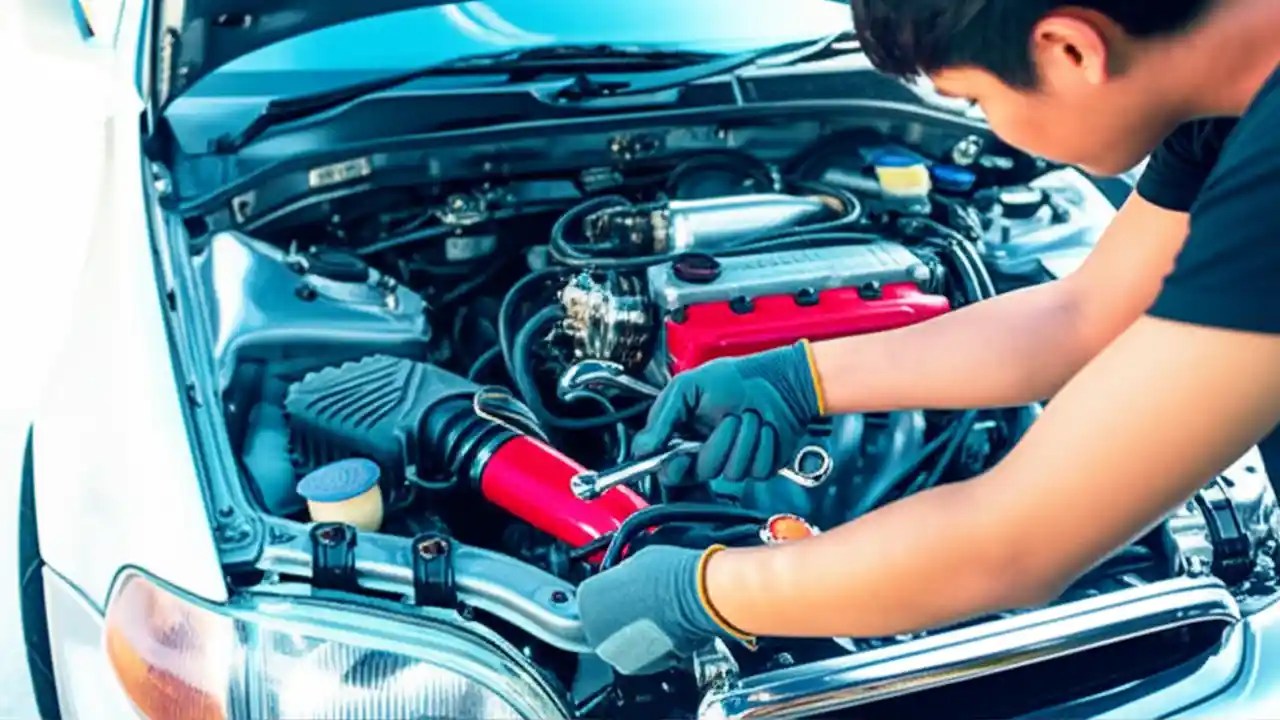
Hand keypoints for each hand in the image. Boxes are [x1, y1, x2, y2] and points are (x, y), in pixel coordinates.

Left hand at [576, 546, 750, 675]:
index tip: (619, 592)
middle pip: (600, 624)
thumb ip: (620, 577)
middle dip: (616, 617)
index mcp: (587, 600)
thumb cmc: (669, 574)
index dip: (607, 595)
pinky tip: (662, 631)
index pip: (588, 599)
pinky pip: (638, 655)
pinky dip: (647, 647)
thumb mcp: (635, 562)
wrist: (698, 597)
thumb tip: (624, 580)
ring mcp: (614, 652)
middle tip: (639, 605)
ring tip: (653, 618)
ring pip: (618, 643)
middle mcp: (593, 631)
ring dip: (631, 634)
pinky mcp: (638, 668)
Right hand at [634, 341, 825, 484]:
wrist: (781, 380)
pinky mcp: (758, 467)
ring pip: (731, 472)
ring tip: (749, 416)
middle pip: (701, 472)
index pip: (667, 469)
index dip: (672, 468)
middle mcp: (705, 452)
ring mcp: (732, 461)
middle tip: (729, 417)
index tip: (679, 457)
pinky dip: (764, 445)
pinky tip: (765, 428)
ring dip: (744, 439)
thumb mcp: (688, 386)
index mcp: (683, 435)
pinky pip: (757, 470)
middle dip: (718, 443)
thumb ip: (663, 417)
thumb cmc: (737, 378)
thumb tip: (642, 447)